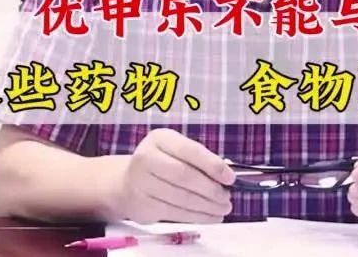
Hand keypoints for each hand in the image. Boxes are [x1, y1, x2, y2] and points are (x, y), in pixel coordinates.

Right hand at [108, 128, 235, 223]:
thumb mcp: (177, 152)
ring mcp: (141, 183)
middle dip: (211, 189)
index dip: (212, 165)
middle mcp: (146, 157)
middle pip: (185, 176)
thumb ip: (199, 161)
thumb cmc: (162, 164)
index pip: (190, 150)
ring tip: (223, 209)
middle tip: (227, 198)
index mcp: (160, 139)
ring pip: (181, 198)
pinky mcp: (142, 205)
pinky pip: (175, 213)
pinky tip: (210, 216)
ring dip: (207, 207)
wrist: (127, 182)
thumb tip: (227, 177)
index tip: (230, 178)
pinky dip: (197, 217)